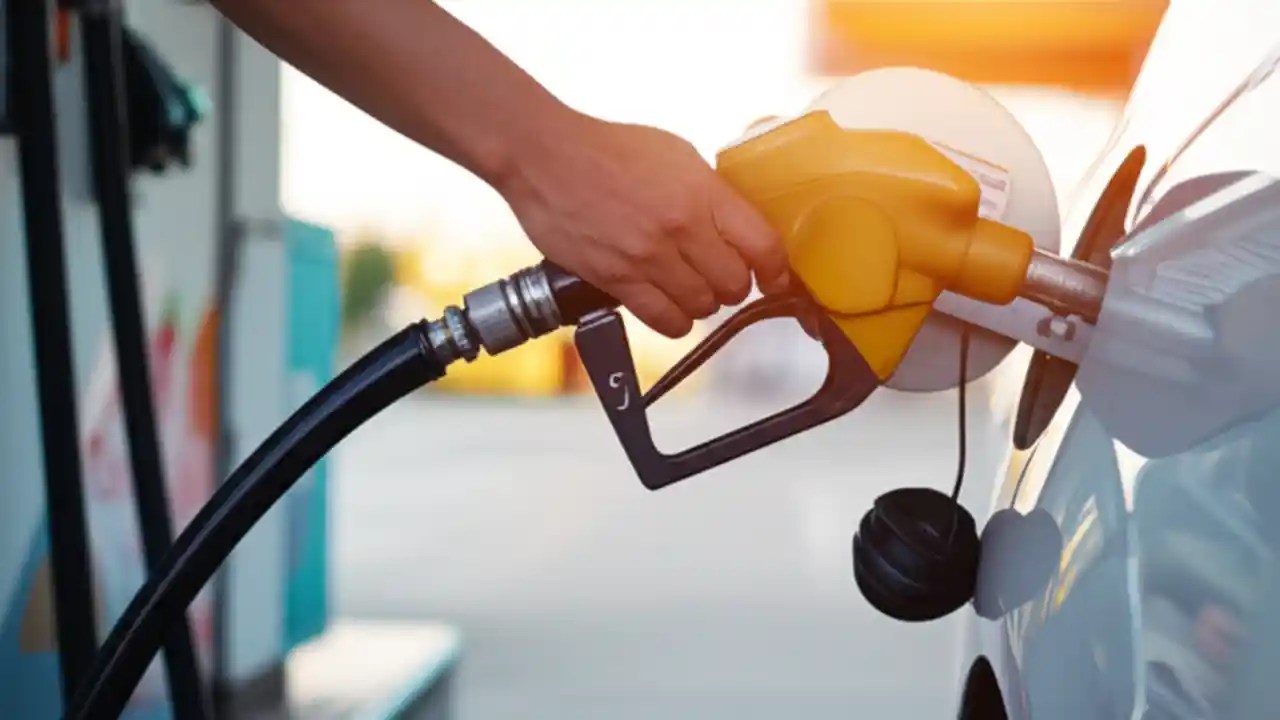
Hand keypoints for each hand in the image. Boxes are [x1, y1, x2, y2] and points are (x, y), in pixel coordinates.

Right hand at [497, 113, 789, 337]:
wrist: (546, 156)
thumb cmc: (610, 149)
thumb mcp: (676, 154)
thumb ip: (710, 192)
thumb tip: (736, 225)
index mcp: (702, 192)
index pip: (763, 246)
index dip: (777, 271)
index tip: (777, 278)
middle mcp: (680, 228)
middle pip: (734, 284)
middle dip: (733, 285)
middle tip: (720, 275)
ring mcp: (647, 257)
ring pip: (702, 307)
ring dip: (701, 302)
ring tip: (688, 286)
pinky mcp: (616, 280)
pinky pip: (664, 320)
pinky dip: (674, 320)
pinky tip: (668, 305)